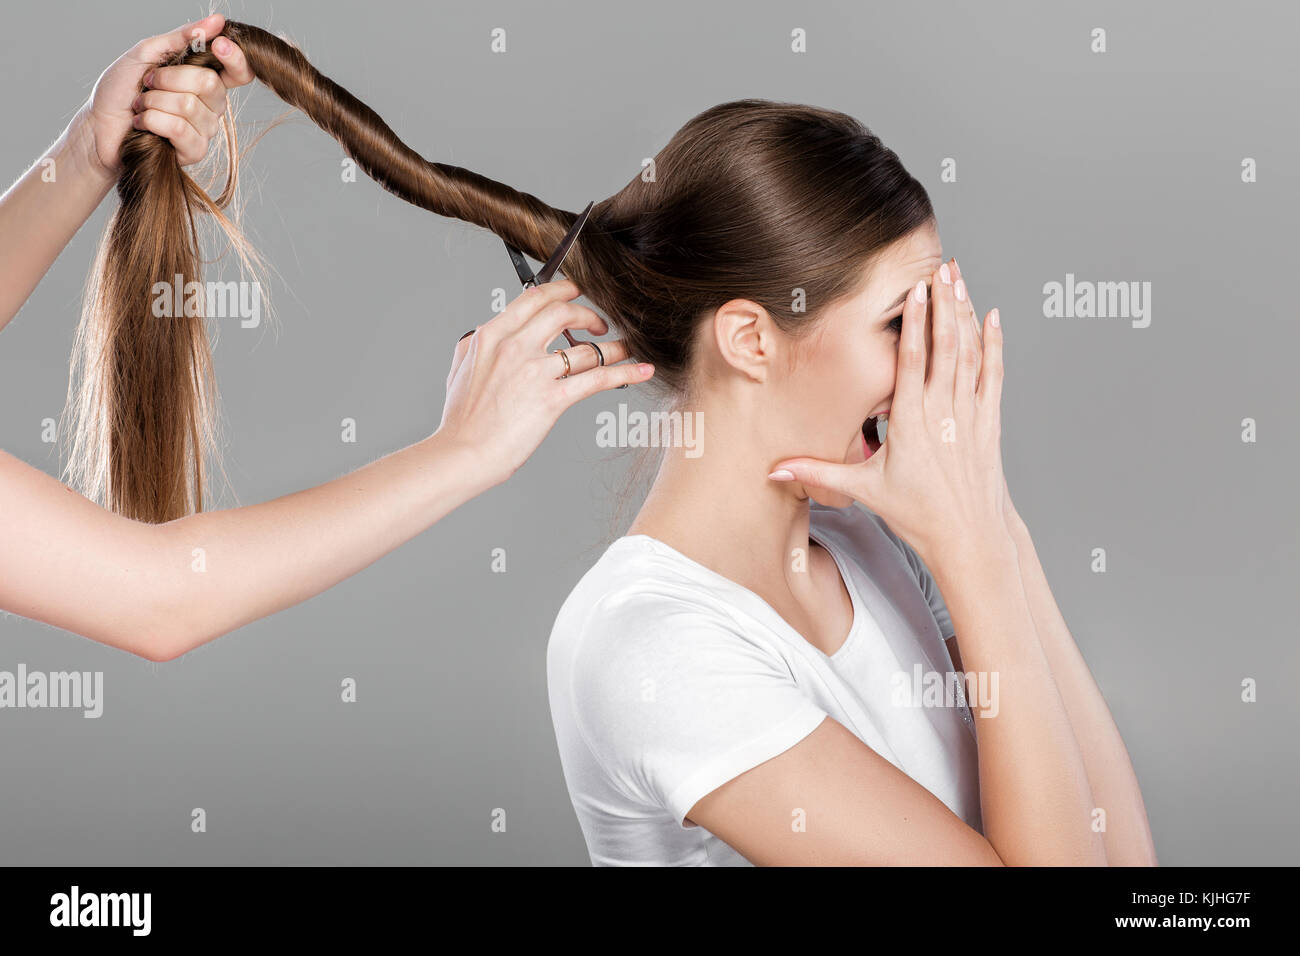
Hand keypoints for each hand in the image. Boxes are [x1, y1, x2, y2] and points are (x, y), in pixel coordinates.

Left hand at [73, 13, 253, 178]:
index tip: (218, 44)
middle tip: (148, 83)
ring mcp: (205, 129)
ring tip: (142, 106)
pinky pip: (179, 128)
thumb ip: (182, 38)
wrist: (98, 125)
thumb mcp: (148, 52)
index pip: (240, 72)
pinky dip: (152, 121)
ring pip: (189, 106)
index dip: (236, 58)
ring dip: (153, 101)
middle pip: (210, 84)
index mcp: (205, 79)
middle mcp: (211, 105)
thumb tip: (217, 21)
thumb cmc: (121, 89)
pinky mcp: (194, 151)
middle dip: (168, 78)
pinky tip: (143, 125)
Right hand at [437, 279, 654, 486]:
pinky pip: (597, 378)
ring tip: (625, 348)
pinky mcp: (552, 399)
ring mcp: (534, 372)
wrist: (463, 453)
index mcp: (492, 336)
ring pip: (586, 348)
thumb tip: (483, 334)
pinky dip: (625, 371)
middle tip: (600, 324)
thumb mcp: (460, 370)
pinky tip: (642, 371)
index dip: (562, 291)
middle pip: (564, 312)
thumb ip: (475, 347)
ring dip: (613, 346)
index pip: (534, 298)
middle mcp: (514, 347)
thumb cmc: (462, 421)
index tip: (576, 293)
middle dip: (589, 314)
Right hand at [770, 260, 1009, 571]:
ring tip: (960, 279)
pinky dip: (992, 342)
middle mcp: (945, 412)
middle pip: (946, 346)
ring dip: (965, 313)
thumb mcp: (865, 492)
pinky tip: (992, 316)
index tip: (915, 290)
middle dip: (943, 303)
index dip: (915, 324)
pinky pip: (992, 373)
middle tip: (940, 267)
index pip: (914, 363)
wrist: (971, 536)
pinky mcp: (989, 421)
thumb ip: (819, 473)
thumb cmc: (919, 515)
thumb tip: (776, 469)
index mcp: (913, 424)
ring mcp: (970, 414)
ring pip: (970, 353)